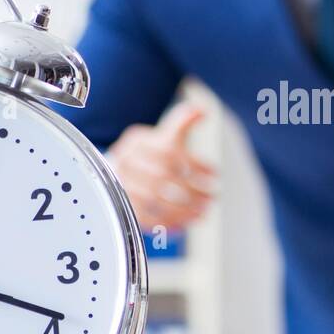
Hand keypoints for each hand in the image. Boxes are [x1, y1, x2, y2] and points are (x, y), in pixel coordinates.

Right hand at [106, 102, 215, 231]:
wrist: (119, 172)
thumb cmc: (149, 154)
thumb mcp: (164, 134)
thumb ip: (182, 122)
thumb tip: (201, 110)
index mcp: (138, 141)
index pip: (169, 152)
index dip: (195, 165)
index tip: (214, 174)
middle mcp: (126, 161)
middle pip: (163, 178)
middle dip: (193, 190)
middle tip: (212, 197)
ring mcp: (121, 185)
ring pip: (155, 200)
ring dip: (184, 209)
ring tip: (204, 211)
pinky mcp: (122, 207)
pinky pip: (146, 218)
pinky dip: (169, 222)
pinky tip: (186, 223)